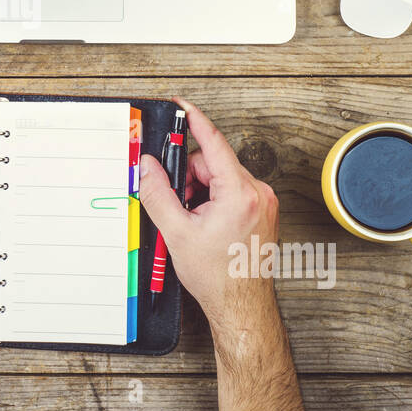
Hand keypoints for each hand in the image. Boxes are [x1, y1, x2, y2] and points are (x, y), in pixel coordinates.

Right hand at [138, 99, 279, 342]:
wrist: (242, 306)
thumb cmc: (219, 277)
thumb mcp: (177, 232)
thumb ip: (158, 193)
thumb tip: (148, 167)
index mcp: (240, 193)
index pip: (213, 142)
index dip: (194, 120)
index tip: (181, 105)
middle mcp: (258, 192)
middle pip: (212, 162)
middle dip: (190, 178)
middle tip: (179, 205)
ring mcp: (263, 201)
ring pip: (220, 177)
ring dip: (201, 191)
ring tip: (195, 221)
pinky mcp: (262, 210)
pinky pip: (231, 190)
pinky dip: (213, 199)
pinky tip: (207, 224)